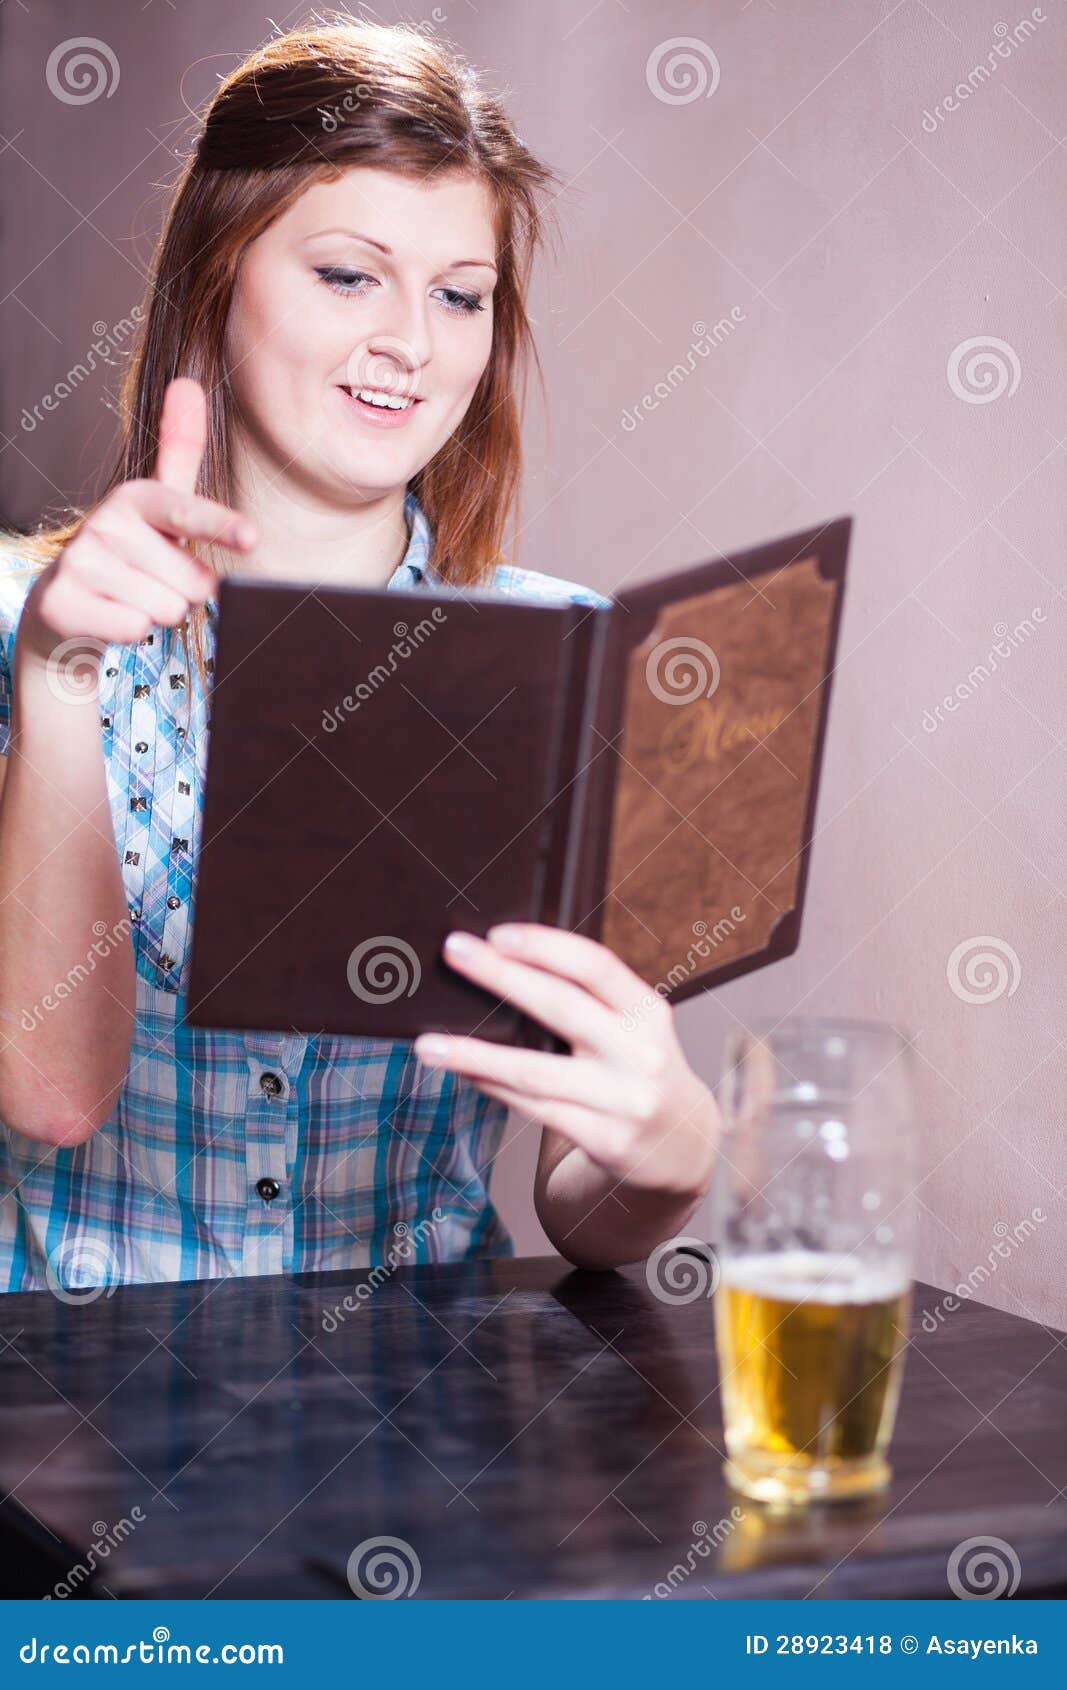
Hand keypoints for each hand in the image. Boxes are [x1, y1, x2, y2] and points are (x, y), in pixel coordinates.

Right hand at [17, 378, 257, 670]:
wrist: (65, 602)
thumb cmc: (129, 552)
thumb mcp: (158, 504)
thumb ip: (180, 450)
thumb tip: (188, 382)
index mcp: (136, 497)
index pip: (188, 514)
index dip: (221, 527)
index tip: (251, 537)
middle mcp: (105, 522)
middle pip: (195, 582)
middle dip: (185, 592)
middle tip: (152, 579)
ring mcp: (80, 561)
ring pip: (168, 609)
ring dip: (158, 611)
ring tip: (130, 594)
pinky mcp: (63, 601)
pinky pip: (134, 629)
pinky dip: (130, 630)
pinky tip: (110, 614)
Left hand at [413, 923, 720, 1201]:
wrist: (684, 1146)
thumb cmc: (639, 1069)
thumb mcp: (635, 1028)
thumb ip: (590, 1001)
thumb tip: (505, 964)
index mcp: (649, 1012)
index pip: (595, 966)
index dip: (545, 945)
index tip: (497, 934)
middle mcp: (641, 1054)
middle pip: (560, 1007)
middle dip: (500, 976)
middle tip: (454, 951)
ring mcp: (624, 1101)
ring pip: (534, 1071)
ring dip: (474, 1054)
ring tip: (428, 1044)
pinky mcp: (605, 1141)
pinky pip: (534, 1108)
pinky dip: (493, 1088)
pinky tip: (462, 1075)